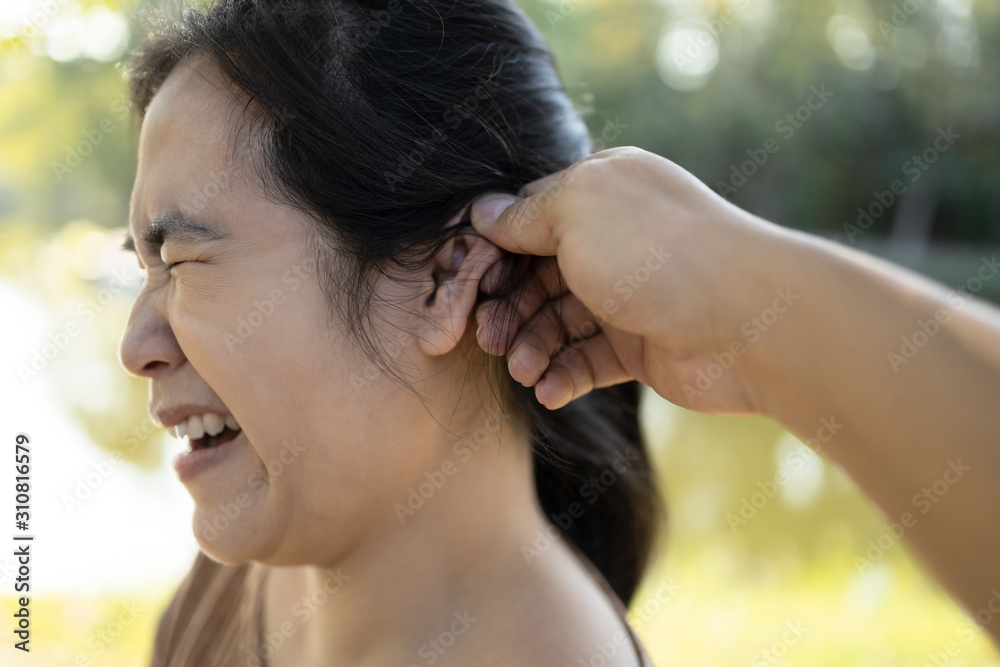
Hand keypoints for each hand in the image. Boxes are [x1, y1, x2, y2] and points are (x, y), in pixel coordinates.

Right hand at [470, 146, 794, 414]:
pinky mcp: (639, 346)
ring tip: (521, 372)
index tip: (469, 287)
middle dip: (509, 309)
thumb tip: (481, 211)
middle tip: (488, 342)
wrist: (745, 320)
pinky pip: (587, 361)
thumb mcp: (576, 212)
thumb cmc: (656, 254)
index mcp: (601, 193)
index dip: (494, 254)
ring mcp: (627, 295)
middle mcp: (613, 241)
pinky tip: (547, 391)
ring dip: (533, 347)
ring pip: (558, 322)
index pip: (528, 220)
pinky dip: (563, 375)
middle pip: (537, 276)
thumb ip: (525, 216)